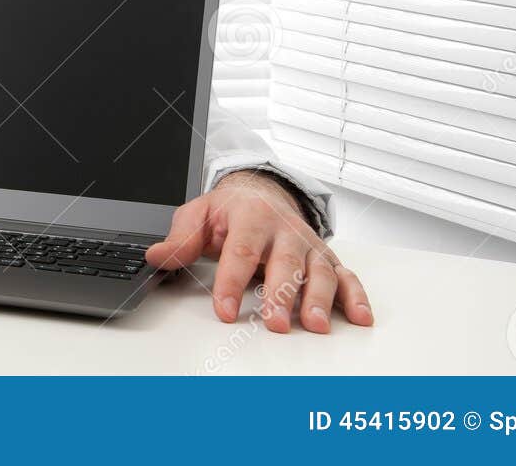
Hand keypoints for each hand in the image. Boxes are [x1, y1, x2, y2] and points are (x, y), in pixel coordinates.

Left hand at [143, 169, 373, 333]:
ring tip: (316, 325)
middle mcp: (284, 230)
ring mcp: (307, 244)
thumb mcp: (199, 215)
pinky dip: (355, 295)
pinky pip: (346, 275)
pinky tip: (359, 317)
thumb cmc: (230, 209)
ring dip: (319, 298)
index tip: (225, 310)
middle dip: (281, 294)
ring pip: (318, 271)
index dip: (232, 281)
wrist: (262, 190)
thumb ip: (180, 238)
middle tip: (275, 323)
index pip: (240, 251)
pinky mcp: (325, 257)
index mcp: (251, 217)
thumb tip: (156, 256)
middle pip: (284, 263)